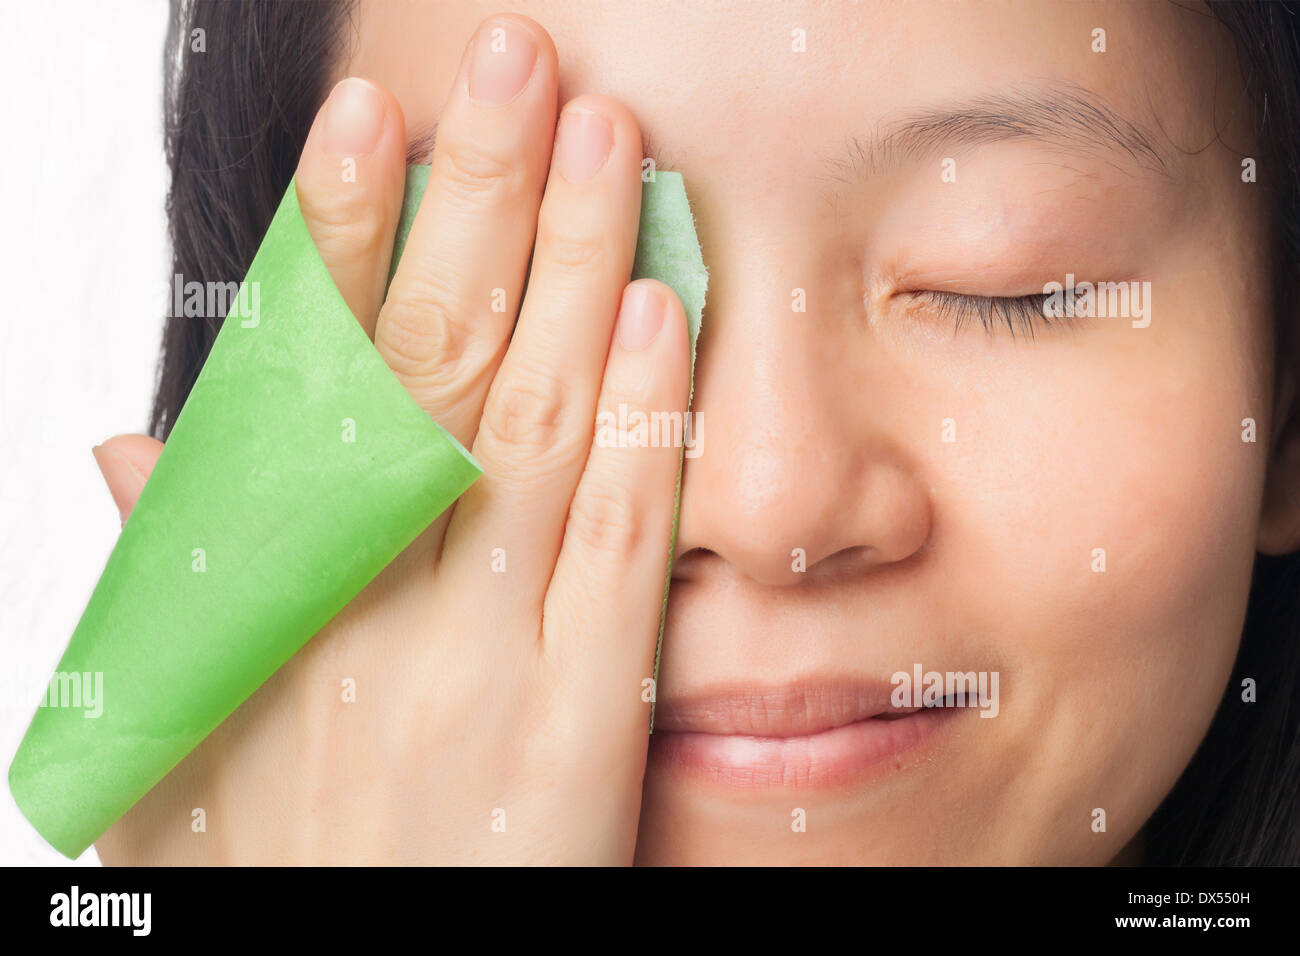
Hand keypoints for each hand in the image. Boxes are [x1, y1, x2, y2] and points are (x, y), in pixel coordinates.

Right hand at [93, 13, 688, 864]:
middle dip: (475, 200)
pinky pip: (614, 548)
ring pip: (529, 423)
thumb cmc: (273, 863)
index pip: (304, 373)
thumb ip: (166, 578)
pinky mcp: (576, 717)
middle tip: (516, 64)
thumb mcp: (173, 729)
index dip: (336, 237)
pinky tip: (659, 316)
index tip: (366, 120)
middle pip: (431, 359)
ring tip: (604, 139)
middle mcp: (370, 598)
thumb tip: (124, 446)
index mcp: (266, 590)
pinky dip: (639, 425)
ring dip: (570, 268)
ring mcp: (480, 650)